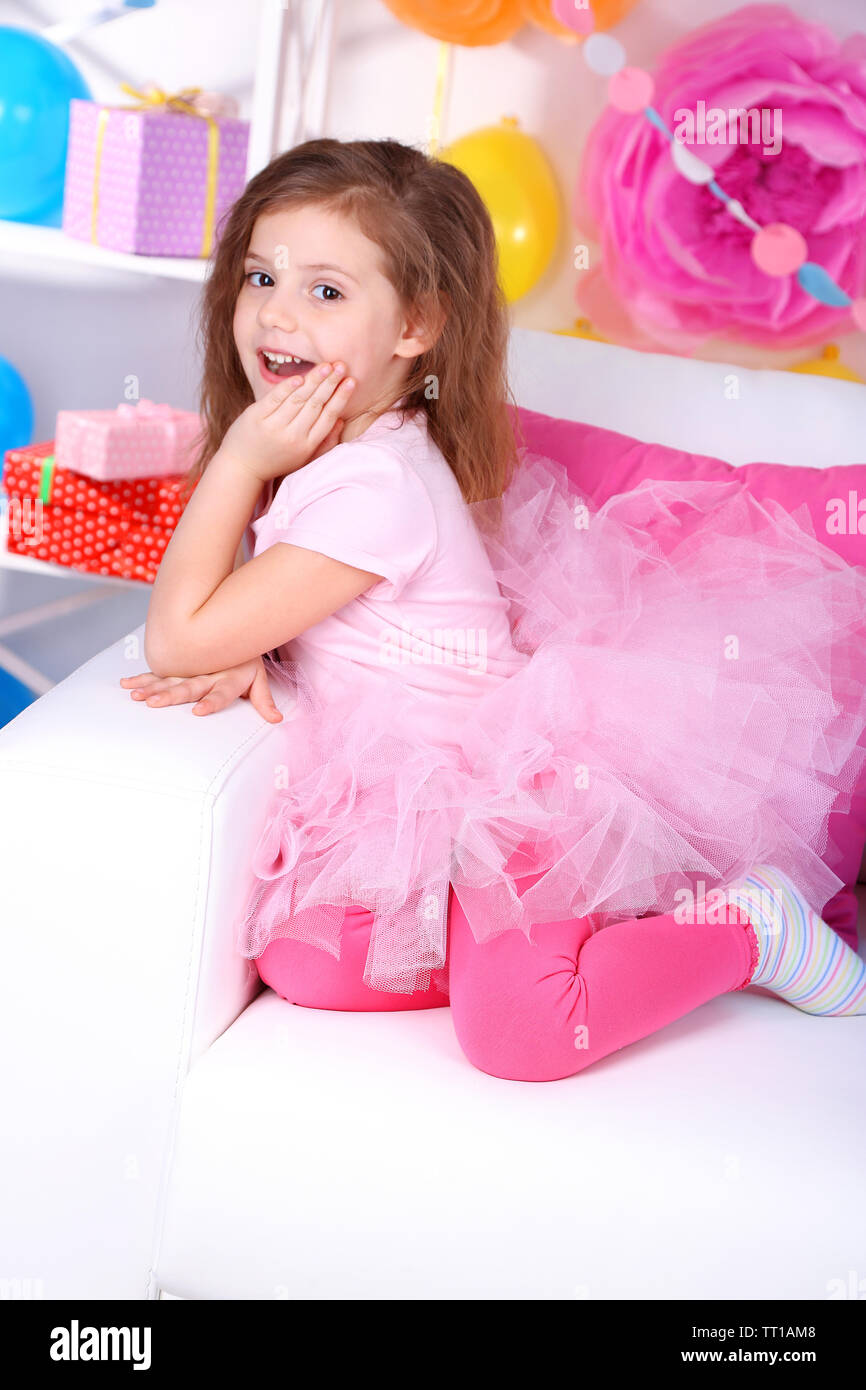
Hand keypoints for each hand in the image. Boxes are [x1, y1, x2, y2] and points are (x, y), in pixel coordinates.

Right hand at [119, 656, 282, 721]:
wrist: (232, 627)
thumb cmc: (245, 660)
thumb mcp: (258, 678)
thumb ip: (263, 699)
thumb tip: (277, 719)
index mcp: (227, 678)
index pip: (220, 693)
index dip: (211, 702)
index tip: (199, 712)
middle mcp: (205, 673)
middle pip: (188, 687)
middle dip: (170, 696)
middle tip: (153, 704)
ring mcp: (188, 669)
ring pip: (168, 680)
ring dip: (150, 688)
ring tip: (135, 696)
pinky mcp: (176, 666)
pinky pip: (156, 674)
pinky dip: (141, 679)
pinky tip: (126, 685)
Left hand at [220, 361, 355, 482]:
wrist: (243, 467)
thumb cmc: (277, 460)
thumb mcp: (305, 457)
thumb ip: (325, 441)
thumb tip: (341, 420)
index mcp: (307, 445)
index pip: (328, 417)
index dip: (341, 398)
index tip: (351, 381)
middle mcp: (292, 437)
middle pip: (315, 405)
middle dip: (330, 384)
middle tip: (342, 366)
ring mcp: (273, 426)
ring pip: (298, 399)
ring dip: (314, 380)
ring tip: (327, 366)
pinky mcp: (256, 417)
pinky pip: (275, 399)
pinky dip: (287, 387)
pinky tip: (300, 377)